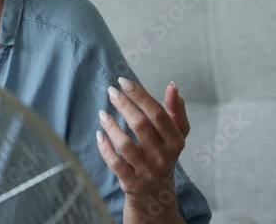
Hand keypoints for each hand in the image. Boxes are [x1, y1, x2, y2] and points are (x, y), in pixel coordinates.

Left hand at [96, 77, 188, 203]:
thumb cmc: (165, 155)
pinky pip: (115, 163)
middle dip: (124, 105)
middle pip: (141, 125)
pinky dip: (105, 148)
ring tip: (102, 113)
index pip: (158, 113)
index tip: (123, 81)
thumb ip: (175, 111)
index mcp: (175, 141)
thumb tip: (173, 87)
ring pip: (125, 144)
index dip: (140, 95)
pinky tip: (99, 134)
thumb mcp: (176, 135)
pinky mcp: (131, 182)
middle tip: (111, 91)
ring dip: (111, 126)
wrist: (157, 195)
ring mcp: (147, 171)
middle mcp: (163, 156)